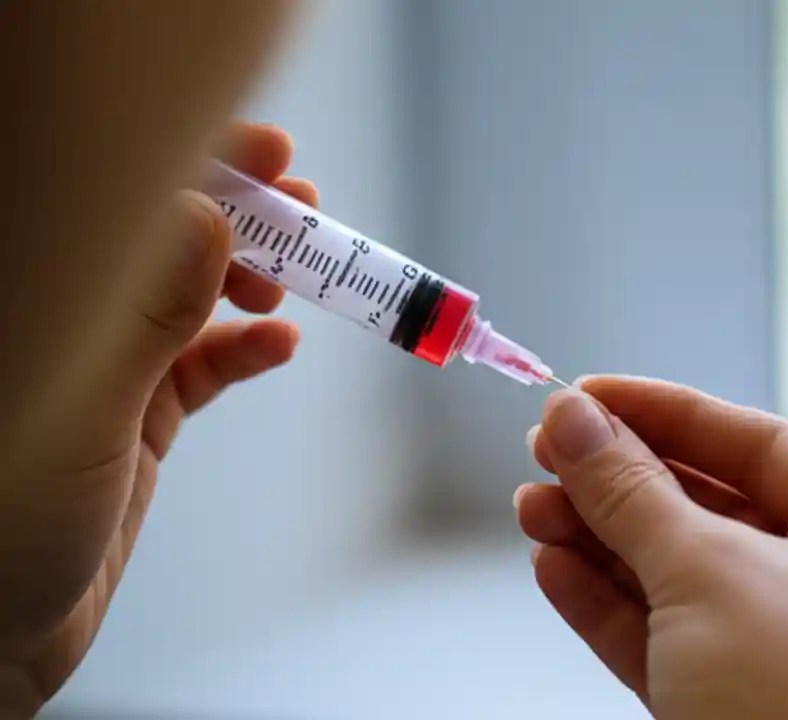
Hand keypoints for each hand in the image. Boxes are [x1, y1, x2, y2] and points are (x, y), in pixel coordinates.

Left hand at [0, 124, 314, 712]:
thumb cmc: (3, 525)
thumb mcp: (81, 415)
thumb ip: (146, 318)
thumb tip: (204, 218)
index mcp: (38, 295)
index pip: (119, 198)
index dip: (196, 161)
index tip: (269, 151)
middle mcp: (70, 318)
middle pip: (163, 239)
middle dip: (239, 217)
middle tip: (305, 210)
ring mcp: (103, 365)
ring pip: (190, 295)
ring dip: (251, 281)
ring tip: (300, 283)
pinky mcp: (134, 415)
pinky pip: (201, 365)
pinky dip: (245, 350)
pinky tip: (281, 346)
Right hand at [518, 377, 787, 719]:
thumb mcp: (707, 577)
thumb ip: (633, 493)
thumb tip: (572, 418)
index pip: (760, 445)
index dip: (667, 412)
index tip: (587, 393)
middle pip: (710, 505)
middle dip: (621, 481)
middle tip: (546, 446)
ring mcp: (782, 646)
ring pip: (677, 569)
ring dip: (600, 537)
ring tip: (530, 502)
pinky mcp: (732, 699)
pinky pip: (665, 630)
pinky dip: (606, 598)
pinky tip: (550, 562)